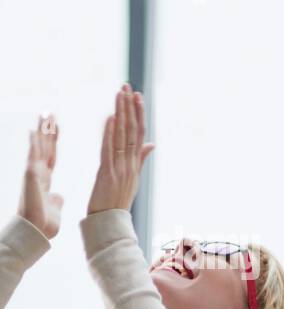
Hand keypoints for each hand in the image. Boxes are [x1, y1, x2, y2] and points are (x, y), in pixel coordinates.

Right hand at [18, 115, 62, 237]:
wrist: (36, 232)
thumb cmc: (43, 223)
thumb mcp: (54, 207)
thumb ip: (55, 199)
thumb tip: (58, 196)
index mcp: (45, 179)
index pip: (50, 155)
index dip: (53, 142)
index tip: (57, 127)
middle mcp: (38, 172)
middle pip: (43, 147)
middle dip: (46, 130)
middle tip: (49, 113)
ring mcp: (33, 173)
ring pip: (37, 147)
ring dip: (41, 131)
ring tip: (43, 115)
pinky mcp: (31, 176)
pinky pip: (33, 156)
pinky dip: (33, 144)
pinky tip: (33, 131)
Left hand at [87, 85, 154, 213]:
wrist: (110, 222)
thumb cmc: (118, 200)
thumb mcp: (132, 178)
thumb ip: (141, 158)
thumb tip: (151, 144)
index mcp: (136, 164)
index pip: (140, 133)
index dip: (139, 113)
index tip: (137, 96)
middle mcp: (130, 163)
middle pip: (133, 130)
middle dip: (130, 107)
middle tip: (128, 86)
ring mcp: (120, 167)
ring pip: (122, 136)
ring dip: (121, 113)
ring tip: (120, 94)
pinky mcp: (107, 172)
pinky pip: (109, 149)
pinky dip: (110, 133)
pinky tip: (110, 118)